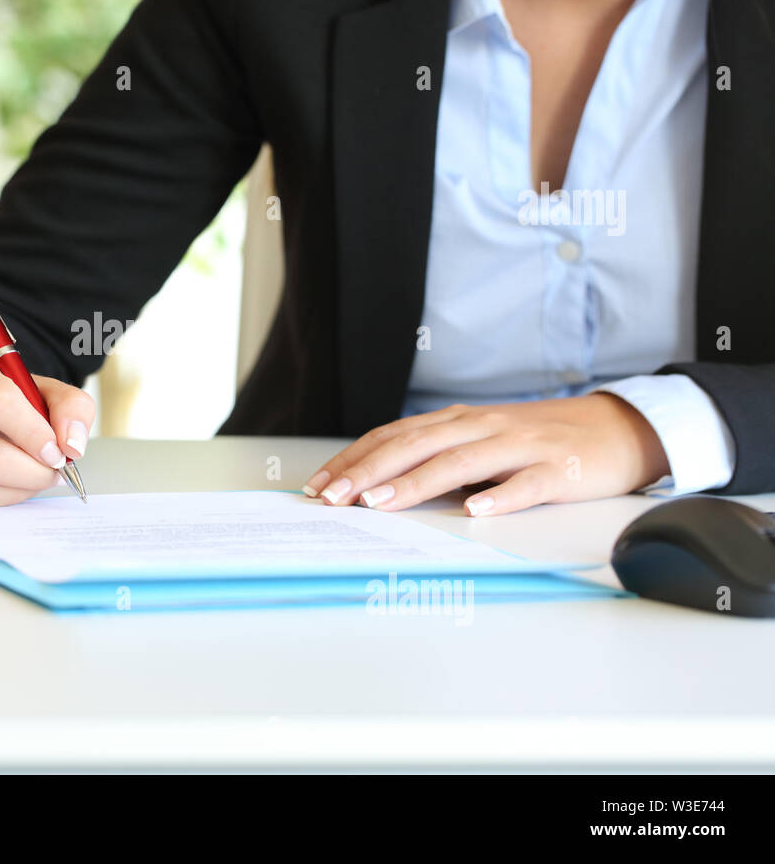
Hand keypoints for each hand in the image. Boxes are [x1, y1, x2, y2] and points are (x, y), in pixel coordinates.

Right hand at [0, 353, 94, 507]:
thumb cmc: (3, 403)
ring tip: (35, 477)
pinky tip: (11, 485)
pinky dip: (0, 500)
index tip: (57, 451)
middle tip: (53, 471)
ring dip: (20, 490)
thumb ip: (70, 407)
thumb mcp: (40, 390)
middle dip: (34, 472)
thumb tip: (71, 446)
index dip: (34, 433)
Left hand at [302, 394, 669, 515]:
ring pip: (461, 462)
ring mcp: (521, 446)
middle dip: (369, 472)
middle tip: (334, 498)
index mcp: (458, 421)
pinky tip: (478, 512)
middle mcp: (482, 427)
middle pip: (416, 446)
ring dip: (417, 482)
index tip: (319, 485)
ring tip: (381, 503)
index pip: (394, 436)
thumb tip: (375, 485)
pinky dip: (502, 497)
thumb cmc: (536, 442)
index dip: (354, 459)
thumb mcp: (479, 443)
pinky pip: (527, 484)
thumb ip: (436, 456)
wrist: (615, 429)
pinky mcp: (559, 469)